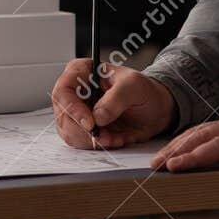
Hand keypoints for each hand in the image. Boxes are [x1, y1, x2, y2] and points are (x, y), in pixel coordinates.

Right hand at [50, 60, 174, 150]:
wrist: (156, 109)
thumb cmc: (144, 90)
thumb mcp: (134, 86)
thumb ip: (116, 99)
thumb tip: (97, 116)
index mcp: (82, 72)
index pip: (63, 90)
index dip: (72, 109)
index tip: (90, 123)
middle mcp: (76, 93)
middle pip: (63, 115)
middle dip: (82, 130)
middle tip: (102, 136)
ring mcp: (78, 113)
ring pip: (69, 132)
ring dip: (91, 140)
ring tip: (113, 136)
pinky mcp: (85, 130)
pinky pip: (82, 143)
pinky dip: (99, 145)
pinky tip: (115, 139)